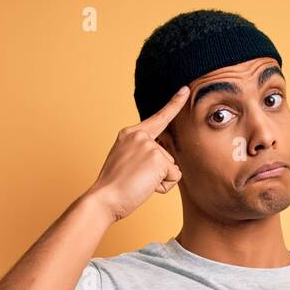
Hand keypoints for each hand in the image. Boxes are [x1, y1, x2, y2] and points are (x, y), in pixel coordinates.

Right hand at [84, 86, 189, 222]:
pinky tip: (145, 187)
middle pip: (167, 155)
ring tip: (138, 183)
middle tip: (135, 179)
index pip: (158, 118)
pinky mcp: (158, 158)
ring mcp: (148, 145)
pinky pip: (174, 177)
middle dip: (158, 172)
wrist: (104, 199)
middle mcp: (139, 135)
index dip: (174, 104)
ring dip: (159, 180)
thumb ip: (142, 153)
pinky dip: (163, 187)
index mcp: (130, 134)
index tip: (185, 90)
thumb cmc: (114, 188)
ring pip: (171, 167)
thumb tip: (167, 161)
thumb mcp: (126, 161)